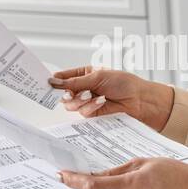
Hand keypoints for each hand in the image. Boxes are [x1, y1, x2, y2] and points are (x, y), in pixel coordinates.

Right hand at [48, 66, 173, 131]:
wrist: (140, 101)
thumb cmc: (124, 83)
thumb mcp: (98, 77)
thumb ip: (75, 81)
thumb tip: (54, 81)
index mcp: (85, 74)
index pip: (64, 77)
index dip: (54, 80)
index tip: (47, 82)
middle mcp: (84, 88)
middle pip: (63, 93)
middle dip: (66, 93)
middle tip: (69, 93)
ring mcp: (87, 102)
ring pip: (70, 105)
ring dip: (79, 100)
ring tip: (91, 95)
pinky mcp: (92, 114)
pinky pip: (82, 112)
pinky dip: (90, 107)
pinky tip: (101, 102)